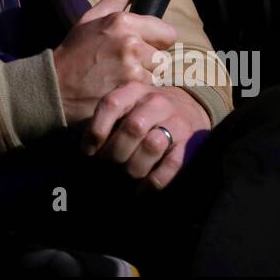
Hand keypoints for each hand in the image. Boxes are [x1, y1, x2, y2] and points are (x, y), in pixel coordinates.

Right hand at [52, 0, 176, 123]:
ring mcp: (131, 69)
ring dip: (145, 77)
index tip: (144, 45)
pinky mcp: (130, 91)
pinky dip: (138, 91)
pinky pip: (148, 90)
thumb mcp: (93, 16)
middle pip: (163, 56)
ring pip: (157, 75)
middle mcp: (131, 43)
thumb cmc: (75, 49)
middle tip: (127, 64)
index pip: (168, 33)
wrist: (56, 84)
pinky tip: (121, 88)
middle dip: (150, 61)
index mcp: (123, 21)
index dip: (158, 40)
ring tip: (122, 76)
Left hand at [81, 83, 210, 188]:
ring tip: (127, 174)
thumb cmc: (147, 111)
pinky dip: (154, 181)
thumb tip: (88, 150)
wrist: (191, 107)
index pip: (111, 104)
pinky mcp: (189, 143)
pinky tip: (142, 189)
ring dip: (134, 166)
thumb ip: (109, 120)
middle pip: (132, 128)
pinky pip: (172, 165)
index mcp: (134, 91)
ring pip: (152, 146)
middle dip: (115, 152)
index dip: (96, 130)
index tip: (88, 151)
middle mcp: (156, 103)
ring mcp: (176, 122)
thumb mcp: (128, 104)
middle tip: (108, 164)